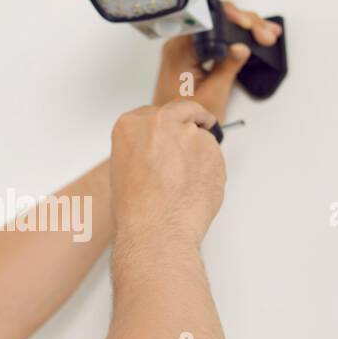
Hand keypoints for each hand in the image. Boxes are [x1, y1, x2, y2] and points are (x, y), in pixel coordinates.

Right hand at [110, 99, 225, 246]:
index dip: (167, 123)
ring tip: (186, 187)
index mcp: (131, 125)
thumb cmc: (136, 209)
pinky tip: (197, 191)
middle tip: (205, 123)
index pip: (154, 114)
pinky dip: (210, 171)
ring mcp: (189, 133)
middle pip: (184, 110)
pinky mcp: (212, 149)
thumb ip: (143, 151)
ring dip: (200, 154)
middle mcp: (160, 122)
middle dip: (194, 117)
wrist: (157, 228)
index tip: (175, 124)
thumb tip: (159, 154)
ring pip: (202, 137)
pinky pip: (214, 157)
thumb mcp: (123, 170)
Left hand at [149, 0, 283, 121]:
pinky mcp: (191, 54)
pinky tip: (252, 36)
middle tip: (265, 35)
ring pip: (217, 27)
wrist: (172, 131)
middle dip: (245, 24)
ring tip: (266, 35)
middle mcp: (179, 45)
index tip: (251, 26)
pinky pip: (214, 37)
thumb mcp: (213, 92)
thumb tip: (241, 46)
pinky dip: (234, 37)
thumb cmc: (184, 117)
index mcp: (180, 50)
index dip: (233, 18)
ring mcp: (185, 48)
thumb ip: (228, 66)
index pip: (209, 21)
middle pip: (215, 21)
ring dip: (243, 29)